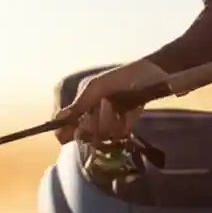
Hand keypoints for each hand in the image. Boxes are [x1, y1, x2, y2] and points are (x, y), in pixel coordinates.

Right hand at [52, 59, 169, 143]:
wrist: (155, 75)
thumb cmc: (124, 76)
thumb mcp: (97, 87)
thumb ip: (78, 104)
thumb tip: (56, 120)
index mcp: (83, 101)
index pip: (67, 124)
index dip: (65, 131)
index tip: (66, 135)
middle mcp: (94, 113)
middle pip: (84, 135)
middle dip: (93, 123)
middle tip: (104, 106)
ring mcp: (110, 121)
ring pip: (102, 136)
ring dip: (109, 121)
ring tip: (117, 106)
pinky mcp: (125, 126)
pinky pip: (119, 135)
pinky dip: (123, 124)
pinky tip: (128, 112)